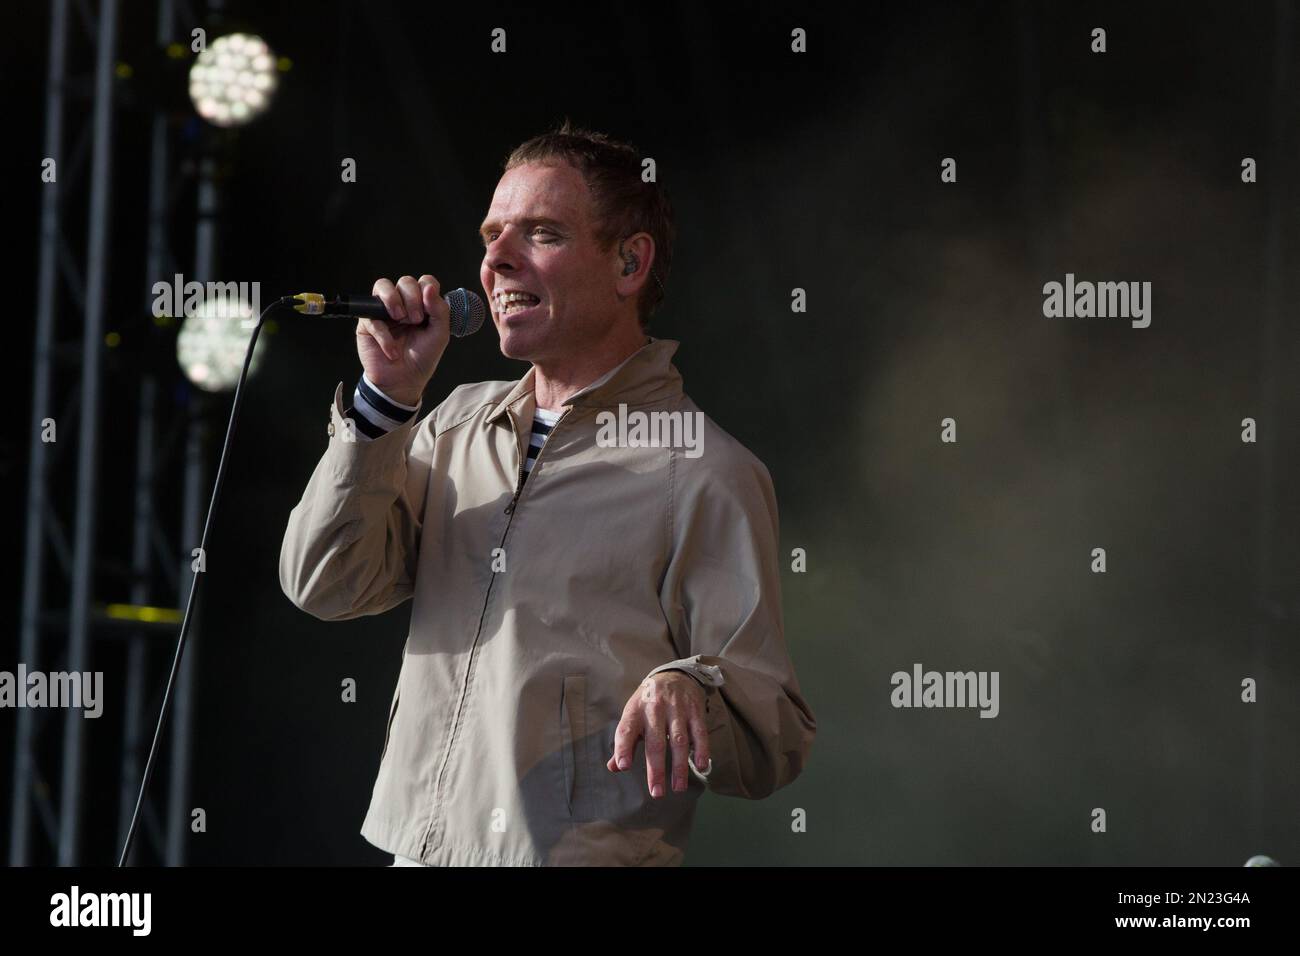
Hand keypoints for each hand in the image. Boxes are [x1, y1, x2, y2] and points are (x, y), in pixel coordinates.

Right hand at [357, 274, 451, 405]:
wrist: (403, 381)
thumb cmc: (421, 357)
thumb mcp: (439, 335)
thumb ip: (440, 310)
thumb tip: (429, 288)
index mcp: (422, 305)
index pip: (425, 282)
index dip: (427, 291)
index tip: (428, 312)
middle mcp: (403, 304)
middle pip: (405, 281)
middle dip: (412, 298)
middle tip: (415, 320)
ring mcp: (383, 311)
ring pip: (382, 285)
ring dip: (393, 299)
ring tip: (400, 319)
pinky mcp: (367, 324)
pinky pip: (372, 317)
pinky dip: (384, 335)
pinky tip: (392, 350)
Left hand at [607, 671, 710, 797]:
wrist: (674, 675)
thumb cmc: (648, 703)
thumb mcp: (633, 716)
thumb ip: (625, 743)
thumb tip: (614, 767)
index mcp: (635, 711)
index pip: (626, 730)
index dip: (623, 748)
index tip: (624, 767)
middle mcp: (654, 708)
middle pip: (655, 742)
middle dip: (656, 769)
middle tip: (656, 793)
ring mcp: (676, 708)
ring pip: (678, 740)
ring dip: (679, 766)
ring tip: (678, 788)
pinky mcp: (695, 710)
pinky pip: (699, 732)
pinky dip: (701, 750)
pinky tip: (701, 766)